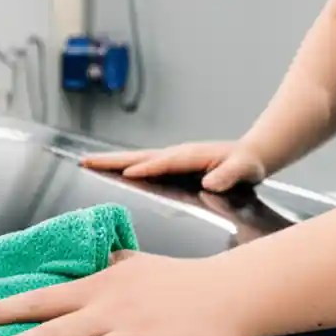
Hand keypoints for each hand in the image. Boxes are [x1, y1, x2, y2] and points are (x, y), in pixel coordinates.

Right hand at [80, 141, 267, 192]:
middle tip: (85, 162)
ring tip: (85, 164)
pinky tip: (109, 173)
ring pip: (136, 159)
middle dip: (113, 160)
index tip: (126, 175)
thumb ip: (229, 174)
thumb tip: (211, 182)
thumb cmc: (247, 165)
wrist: (251, 156)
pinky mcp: (169, 164)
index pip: (164, 163)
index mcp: (191, 155)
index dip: (146, 169)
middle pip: (139, 156)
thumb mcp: (245, 169)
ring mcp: (171, 157)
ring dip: (111, 162)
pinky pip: (142, 165)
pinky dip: (122, 167)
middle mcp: (176, 153)